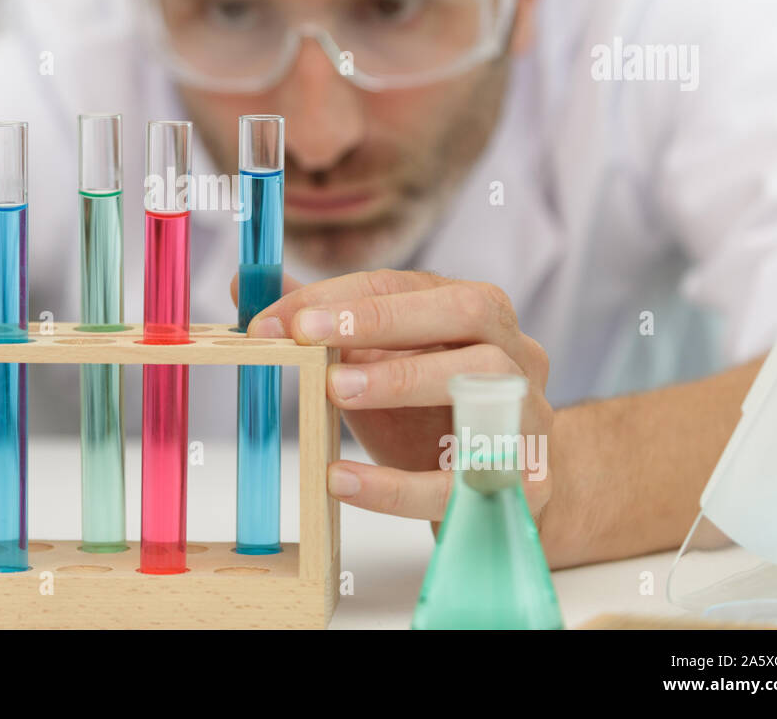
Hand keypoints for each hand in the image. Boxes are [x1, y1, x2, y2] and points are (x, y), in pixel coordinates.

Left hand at [237, 269, 555, 535]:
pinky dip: (399, 485)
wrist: (502, 491)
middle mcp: (516, 352)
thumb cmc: (429, 417)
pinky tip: (342, 480)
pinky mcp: (531, 484)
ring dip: (403, 380)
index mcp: (474, 312)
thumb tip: (245, 289)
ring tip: (333, 391)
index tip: (274, 319)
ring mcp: (530, 415)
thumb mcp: (376, 366)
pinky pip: (464, 482)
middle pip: (468, 311)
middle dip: (384, 317)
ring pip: (483, 385)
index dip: (338, 296)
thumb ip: (322, 328)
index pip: (408, 284)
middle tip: (309, 335)